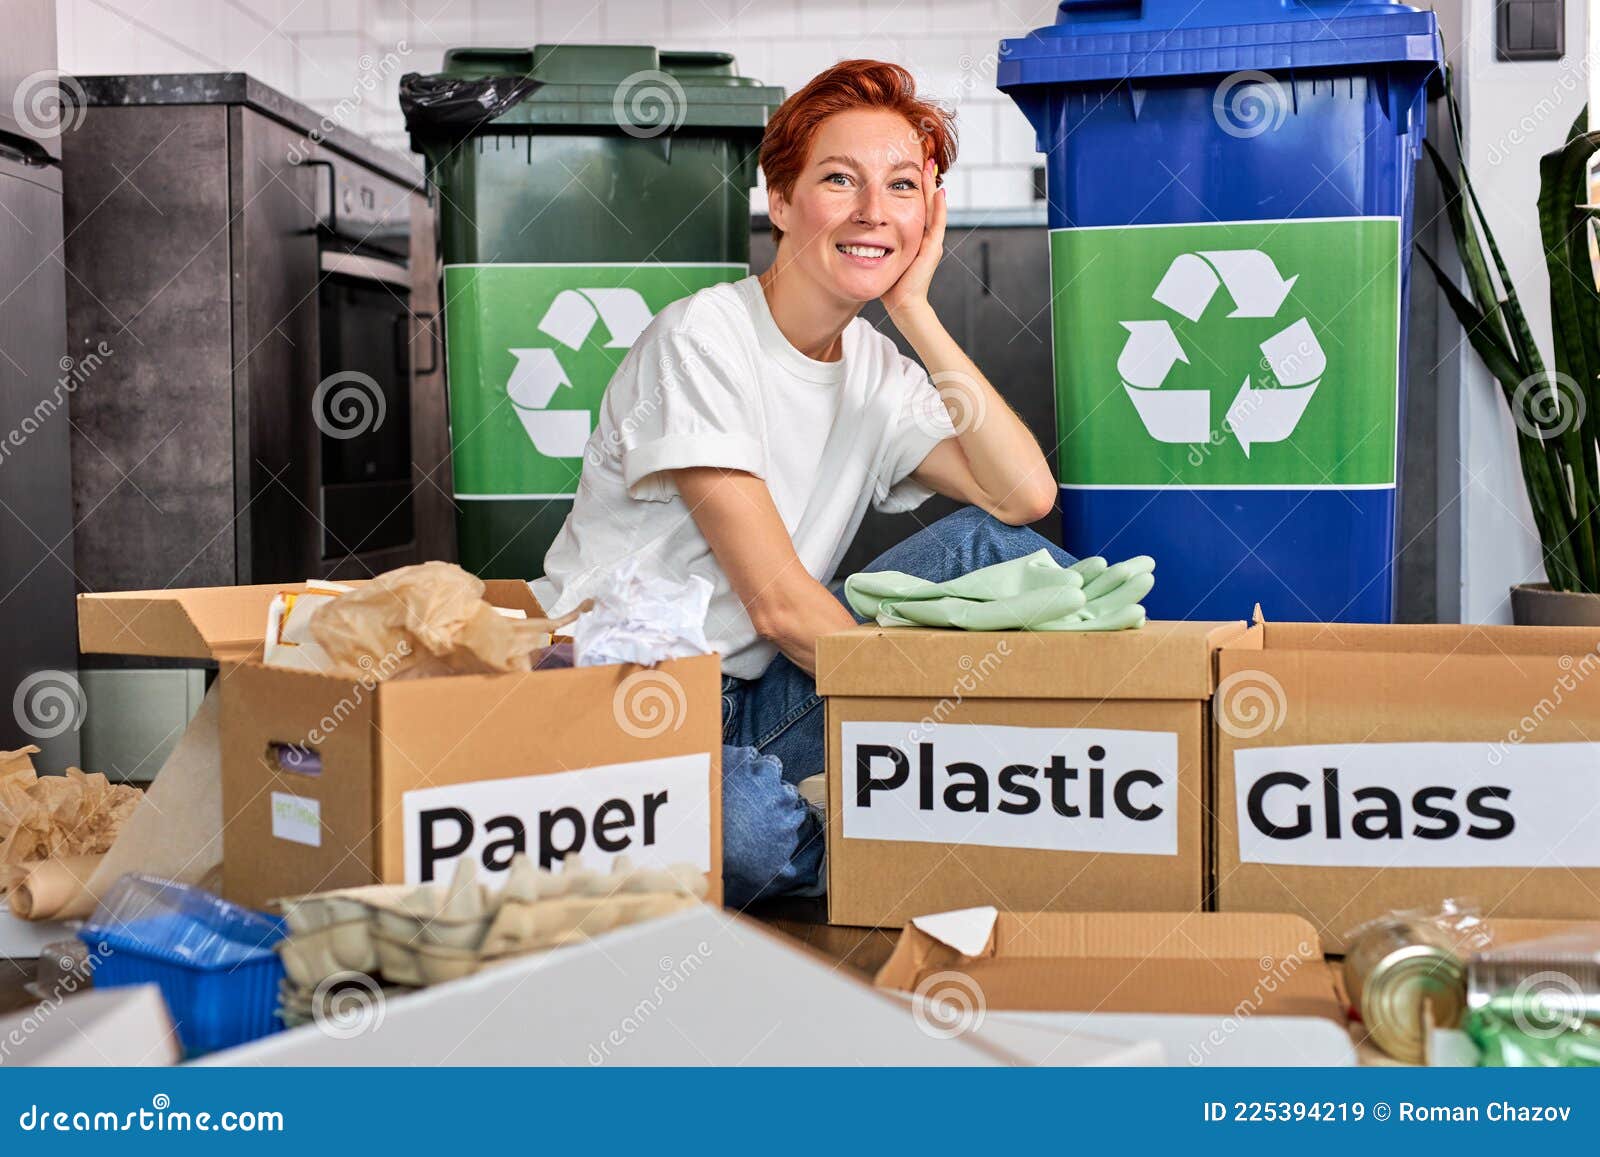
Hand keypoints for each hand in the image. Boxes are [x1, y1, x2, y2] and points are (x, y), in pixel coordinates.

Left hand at [881, 157, 946, 319]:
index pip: (914, 205)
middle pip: (926, 202)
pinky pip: (937, 223)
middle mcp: (925, 236)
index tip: (909, 168)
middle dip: (925, 181)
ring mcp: (931, 242)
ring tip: (929, 168)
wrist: (901, 304)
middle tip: (924, 160)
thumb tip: (858, 228)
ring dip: (932, 188)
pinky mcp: (932, 249)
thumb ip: (876, 242)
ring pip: (933, 208)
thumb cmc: (889, 284)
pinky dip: (938, 207)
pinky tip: (937, 192)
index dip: (913, 187)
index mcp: (913, 236)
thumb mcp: (882, 255)